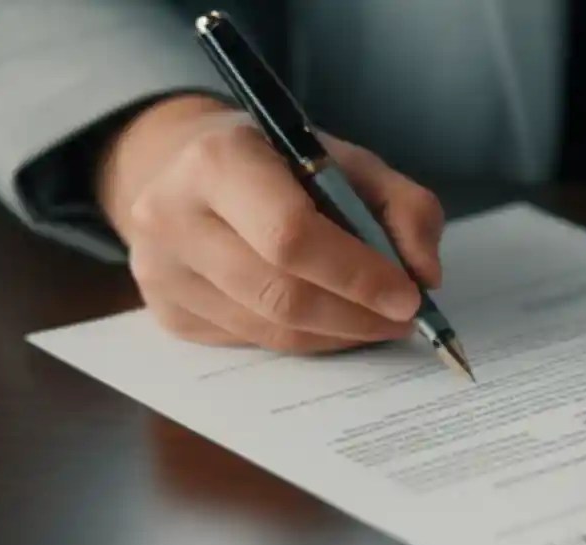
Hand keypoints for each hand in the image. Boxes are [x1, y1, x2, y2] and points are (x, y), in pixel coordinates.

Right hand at [95, 94, 443, 352]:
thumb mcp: (346, 160)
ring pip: (268, 330)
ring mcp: (160, 271)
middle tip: (402, 319)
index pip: (291, 236)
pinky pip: (250, 343)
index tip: (407, 296)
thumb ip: (403, 206)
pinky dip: (303, 339)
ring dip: (336, 335)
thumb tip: (425, 274)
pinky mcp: (165, 312)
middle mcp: (172, 215)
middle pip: (280, 294)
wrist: (183, 167)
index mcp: (219, 159)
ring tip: (375, 321)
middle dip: (356, 316)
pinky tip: (328, 320)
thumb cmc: (277, 162)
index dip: (357, 275)